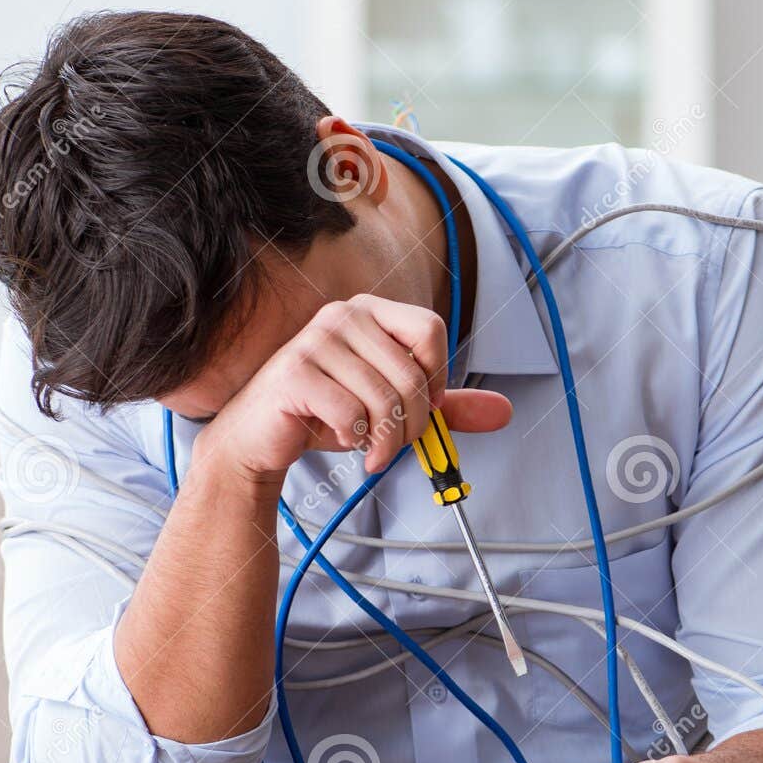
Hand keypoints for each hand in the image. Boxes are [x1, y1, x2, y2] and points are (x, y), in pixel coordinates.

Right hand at [195, 293, 511, 487]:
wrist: (258, 439)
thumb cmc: (325, 416)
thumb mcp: (391, 408)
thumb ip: (443, 407)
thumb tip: (504, 411)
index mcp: (369, 312)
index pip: (430, 330)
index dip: (436, 377)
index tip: (422, 407)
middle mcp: (343, 315)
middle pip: (412, 374)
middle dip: (413, 425)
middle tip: (394, 445)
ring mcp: (316, 340)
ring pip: (385, 399)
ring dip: (386, 441)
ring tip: (371, 450)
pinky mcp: (295, 372)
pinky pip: (353, 414)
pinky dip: (354, 440)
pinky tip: (340, 438)